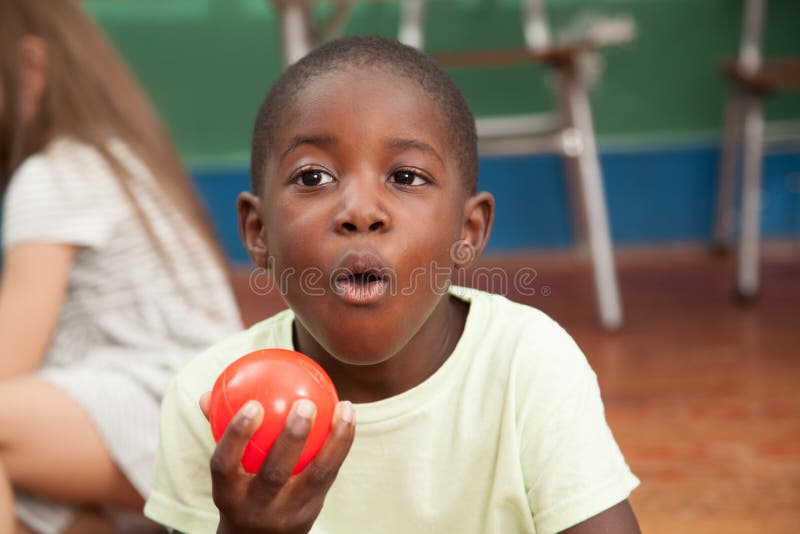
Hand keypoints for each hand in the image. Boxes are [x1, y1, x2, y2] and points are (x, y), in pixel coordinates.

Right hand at [198, 392, 355, 533]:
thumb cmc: (238, 489)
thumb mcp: (225, 471)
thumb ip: (220, 431)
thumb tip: (208, 393)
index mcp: (228, 494)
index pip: (225, 465)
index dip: (237, 436)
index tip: (253, 404)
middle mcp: (257, 507)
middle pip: (274, 474)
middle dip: (291, 438)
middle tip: (305, 403)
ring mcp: (289, 512)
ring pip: (316, 475)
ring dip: (333, 439)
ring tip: (344, 406)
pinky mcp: (313, 509)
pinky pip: (331, 473)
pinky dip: (342, 443)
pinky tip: (348, 413)